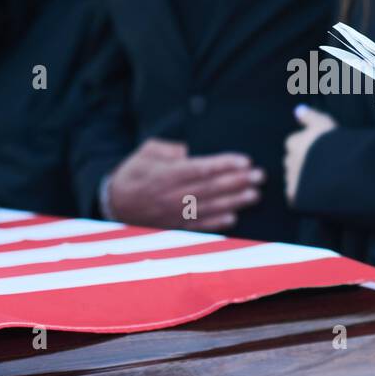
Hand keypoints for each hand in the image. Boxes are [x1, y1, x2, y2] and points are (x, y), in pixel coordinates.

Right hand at [105, 139, 264, 231]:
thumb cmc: (134, 173)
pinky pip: (199, 225)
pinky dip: (217, 223)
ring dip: (234, 201)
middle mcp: (172, 195)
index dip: (225, 164)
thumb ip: (165, 149)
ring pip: (209, 207)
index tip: (245, 161)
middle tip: (260, 176)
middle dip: (238, 182)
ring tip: (254, 195)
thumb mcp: (145, 152)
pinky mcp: (175, 226)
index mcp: (166, 174)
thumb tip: (185, 151)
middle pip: (211, 188)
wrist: (114, 203)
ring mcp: (174, 213)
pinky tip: (234, 218)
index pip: (201, 168)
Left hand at [283, 105, 336, 205]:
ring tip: (321, 182)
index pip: (293, 143)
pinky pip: (295, 196)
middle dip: (301, 164)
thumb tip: (297, 110)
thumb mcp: (324, 123)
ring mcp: (291, 178)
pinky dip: (302, 196)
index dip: (306, 147)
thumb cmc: (335, 144)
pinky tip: (317, 194)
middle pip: (291, 161)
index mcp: (294, 142)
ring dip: (301, 180)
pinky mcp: (294, 196)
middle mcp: (289, 159)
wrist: (340, 170)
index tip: (318, 150)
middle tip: (320, 167)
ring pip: (292, 179)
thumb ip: (310, 116)